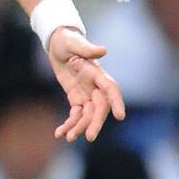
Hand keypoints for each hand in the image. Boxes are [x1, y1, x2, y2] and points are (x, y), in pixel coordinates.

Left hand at [48, 26, 125, 142]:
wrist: (58, 44)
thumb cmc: (68, 40)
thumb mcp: (74, 43)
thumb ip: (88, 49)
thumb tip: (103, 50)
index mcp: (98, 73)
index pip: (111, 89)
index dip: (116, 102)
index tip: (120, 116)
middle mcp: (95, 86)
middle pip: (100, 108)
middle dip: (95, 123)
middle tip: (90, 137)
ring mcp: (86, 93)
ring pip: (87, 115)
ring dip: (79, 127)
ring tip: (68, 138)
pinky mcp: (76, 98)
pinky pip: (76, 115)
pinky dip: (69, 124)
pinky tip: (59, 133)